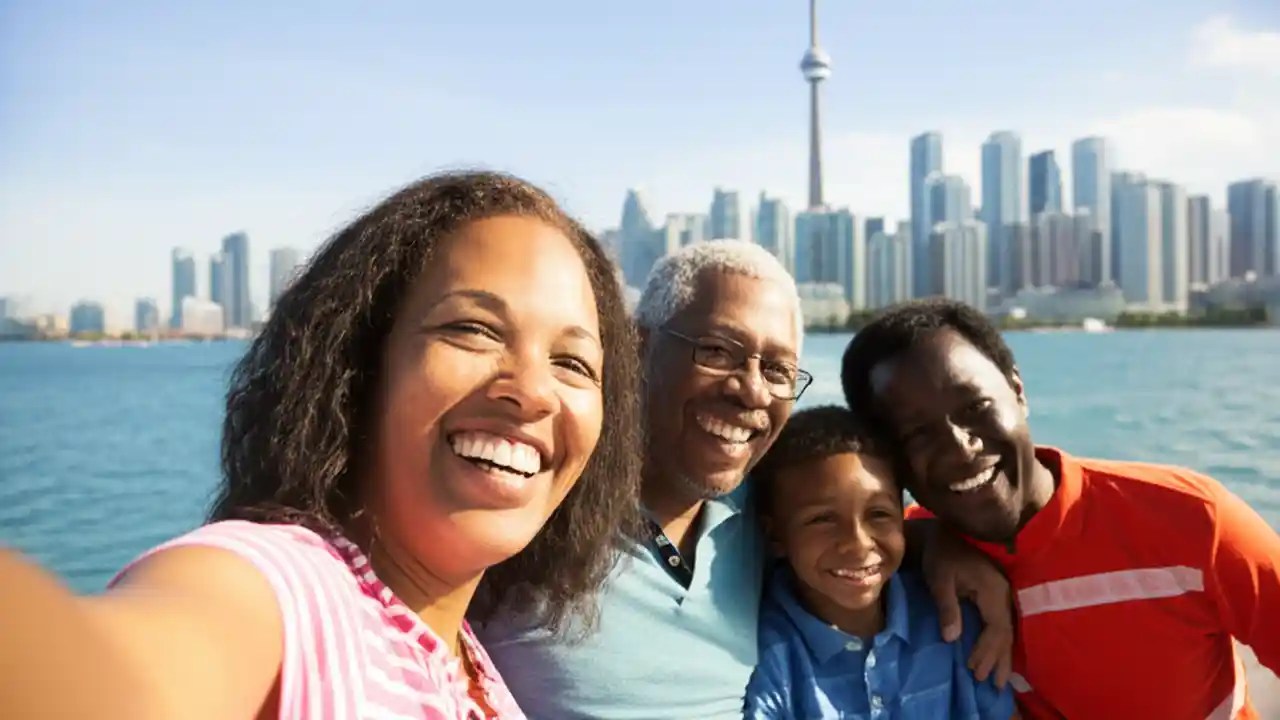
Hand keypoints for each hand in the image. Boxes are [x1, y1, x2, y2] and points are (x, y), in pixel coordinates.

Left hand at [922, 526, 1013, 686]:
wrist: (944, 533)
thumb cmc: (940, 554)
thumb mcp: (939, 579)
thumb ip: (947, 607)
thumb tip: (952, 639)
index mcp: (993, 589)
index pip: (996, 628)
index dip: (987, 651)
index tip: (973, 669)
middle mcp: (1004, 593)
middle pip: (1005, 633)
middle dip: (996, 659)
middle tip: (986, 683)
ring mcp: (1003, 594)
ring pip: (1007, 630)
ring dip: (1002, 655)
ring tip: (997, 680)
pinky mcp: (997, 595)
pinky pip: (1003, 623)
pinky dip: (1000, 643)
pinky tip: (998, 657)